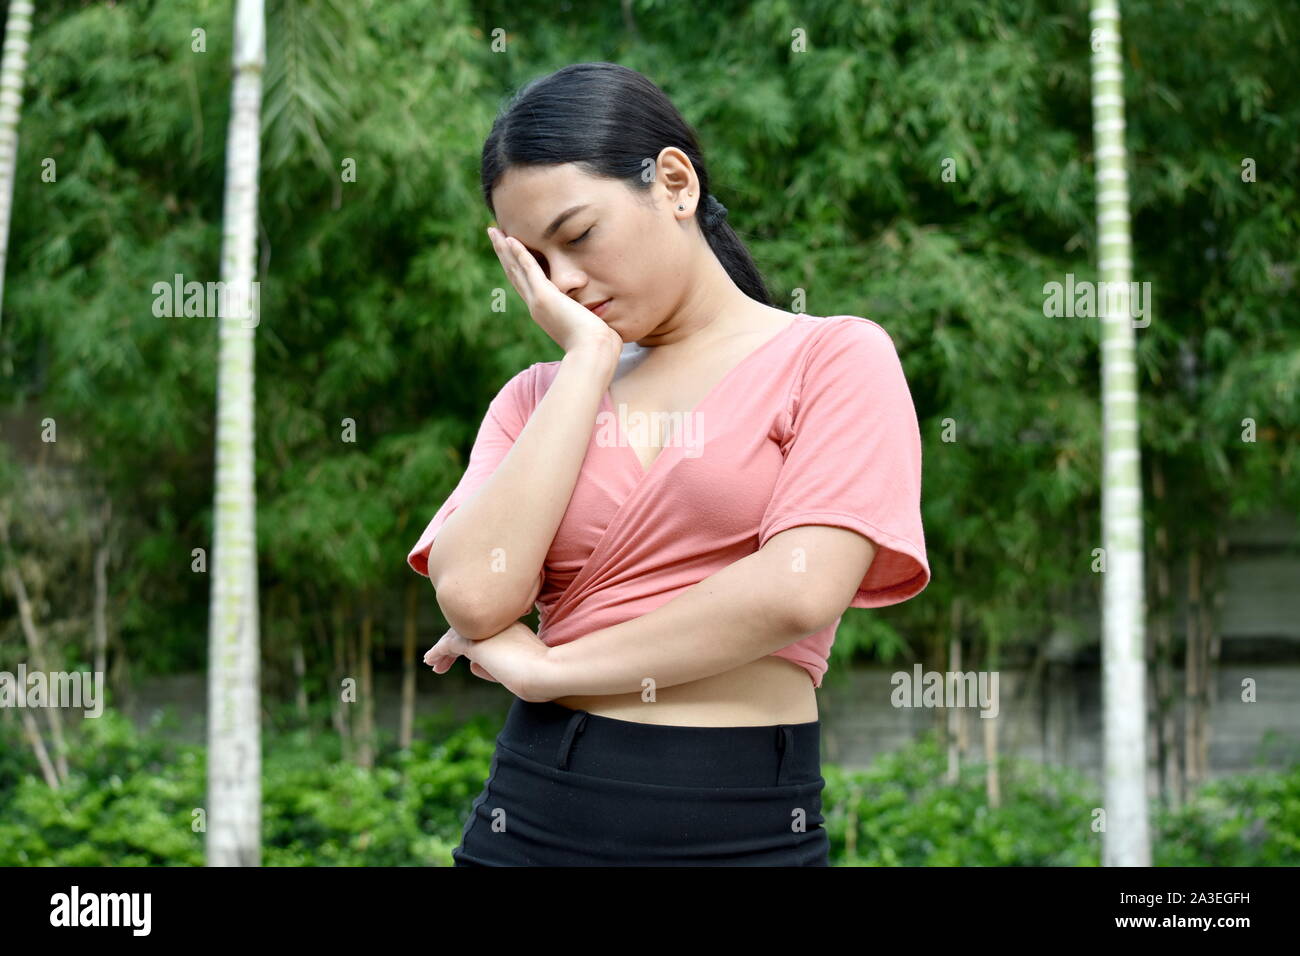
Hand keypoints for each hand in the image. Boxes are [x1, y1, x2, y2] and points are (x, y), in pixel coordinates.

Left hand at [424, 621, 554, 701]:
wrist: (547, 673)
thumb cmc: (542, 676)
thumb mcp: (520, 669)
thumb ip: (498, 665)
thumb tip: (473, 666)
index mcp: (512, 627)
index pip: (485, 631)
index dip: (472, 641)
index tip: (468, 656)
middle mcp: (498, 624)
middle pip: (468, 630)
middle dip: (454, 644)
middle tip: (443, 661)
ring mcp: (487, 632)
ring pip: (457, 636)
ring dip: (443, 650)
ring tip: (432, 663)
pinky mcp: (476, 644)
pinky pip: (449, 645)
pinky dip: (438, 652)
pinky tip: (430, 661)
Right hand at [487, 225, 622, 360]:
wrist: (593, 353)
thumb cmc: (596, 345)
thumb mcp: (589, 326)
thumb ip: (588, 317)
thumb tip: (600, 318)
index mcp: (544, 312)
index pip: (526, 284)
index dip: (516, 266)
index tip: (510, 252)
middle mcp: (536, 306)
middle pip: (514, 273)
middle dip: (503, 253)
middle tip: (493, 234)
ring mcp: (538, 301)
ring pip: (515, 268)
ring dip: (504, 248)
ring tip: (493, 230)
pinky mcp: (545, 296)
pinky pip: (529, 269)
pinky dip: (519, 254)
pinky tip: (510, 239)